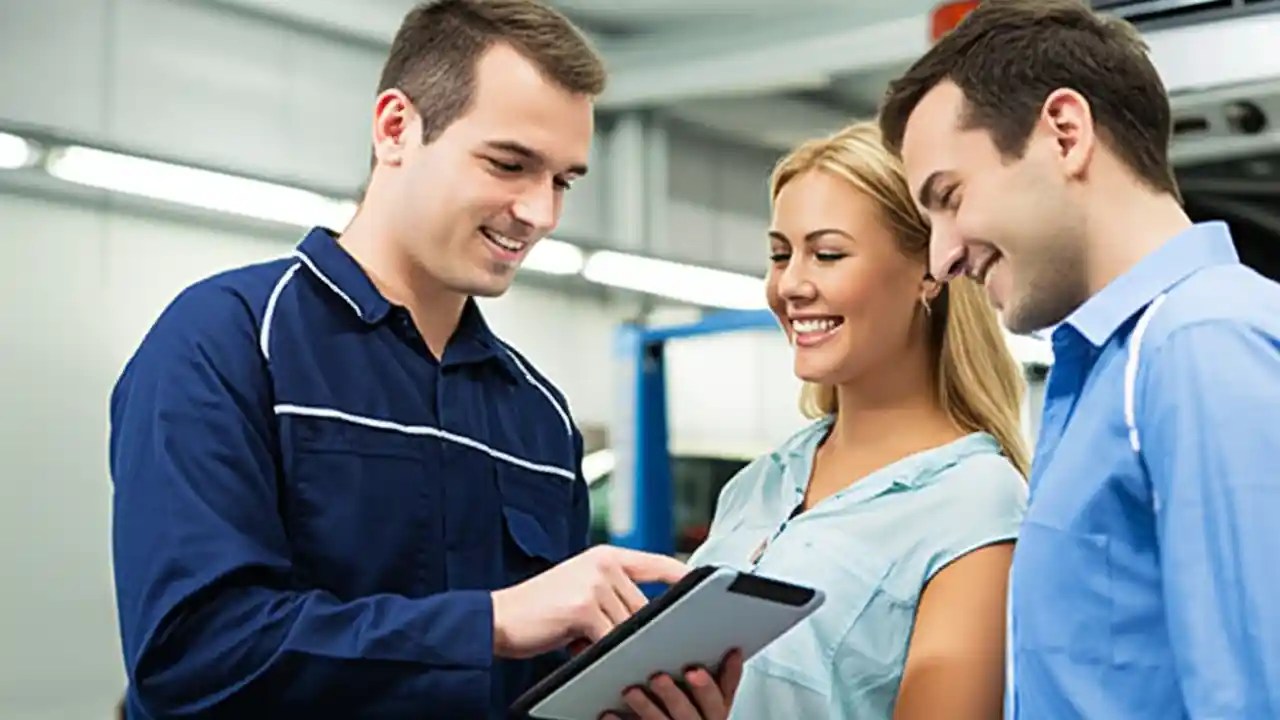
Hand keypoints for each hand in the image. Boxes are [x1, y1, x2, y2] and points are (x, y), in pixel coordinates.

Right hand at [490, 545, 688, 658]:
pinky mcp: (584, 607)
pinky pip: (611, 638)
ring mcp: (595, 583)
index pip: (657, 564)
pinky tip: (587, 653)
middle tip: (634, 648)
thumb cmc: (539, 611)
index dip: (682, 577)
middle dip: (641, 631)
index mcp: (605, 557)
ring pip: (630, 625)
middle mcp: (603, 564)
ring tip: (596, 649)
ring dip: (619, 644)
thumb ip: (612, 596)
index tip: (704, 589)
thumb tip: (644, 622)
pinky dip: (605, 652)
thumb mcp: (580, 592)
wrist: (496, 618)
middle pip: (645, 606)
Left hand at [602, 649, 743, 719]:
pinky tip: (609, 713)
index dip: (707, 688)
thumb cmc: (694, 711)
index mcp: (714, 713)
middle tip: (658, 678)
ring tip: (631, 691)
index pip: (717, 700)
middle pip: (688, 714)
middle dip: (673, 696)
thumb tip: (732, 651)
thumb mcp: (712, 696)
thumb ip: (722, 677)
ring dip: (646, 708)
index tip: (694, 672)